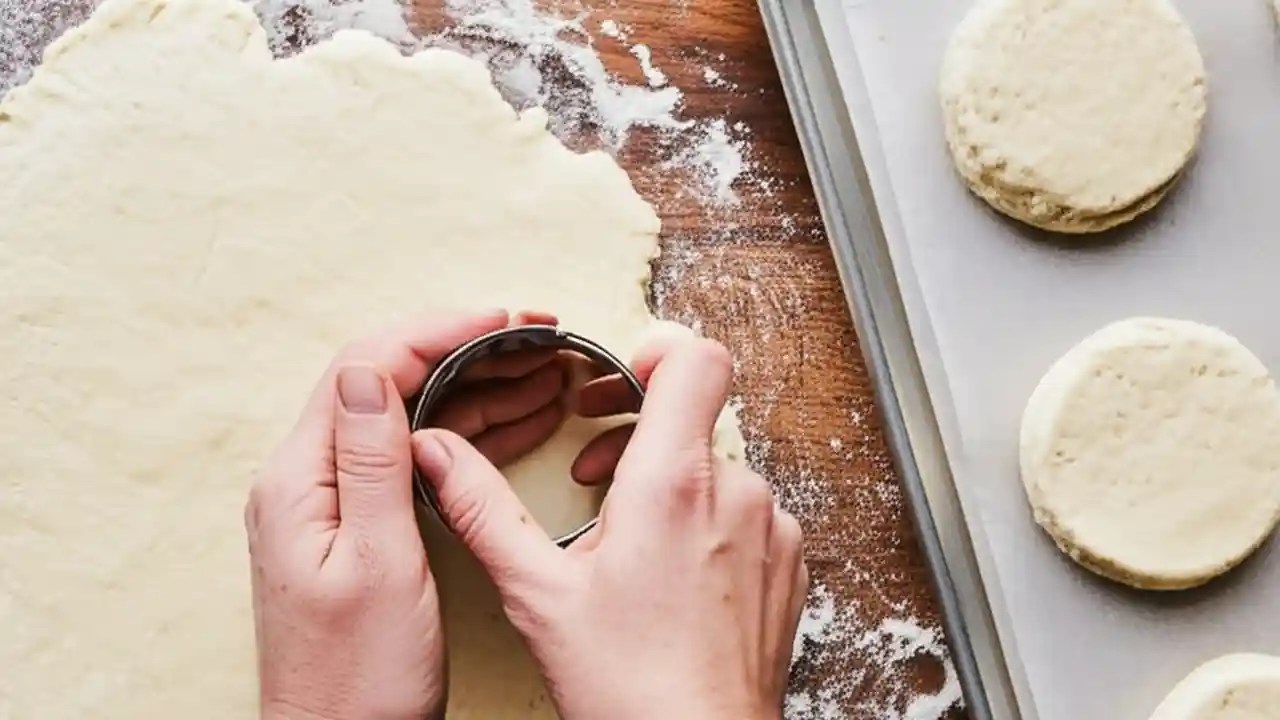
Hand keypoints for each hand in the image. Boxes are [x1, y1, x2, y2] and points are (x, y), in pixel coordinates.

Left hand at [245, 309, 566, 719]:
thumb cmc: (358, 677)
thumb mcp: (376, 564)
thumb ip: (372, 463)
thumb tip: (371, 369)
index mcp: (301, 480)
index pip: (368, 367)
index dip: (441, 330)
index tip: (507, 318)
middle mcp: (310, 480)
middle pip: (391, 382)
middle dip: (470, 351)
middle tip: (540, 339)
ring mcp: (336, 502)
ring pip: (413, 417)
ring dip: (481, 390)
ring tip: (549, 376)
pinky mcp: (363, 526)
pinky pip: (420, 458)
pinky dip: (472, 436)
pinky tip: (525, 425)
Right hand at [411, 336, 807, 719]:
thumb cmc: (626, 686)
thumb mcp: (537, 593)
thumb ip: (483, 508)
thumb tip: (437, 451)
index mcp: (671, 483)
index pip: (695, 358)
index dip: (655, 350)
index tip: (617, 378)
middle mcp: (735, 492)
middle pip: (692, 415)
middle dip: (635, 431)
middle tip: (592, 467)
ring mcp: (771, 527)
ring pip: (715, 467)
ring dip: (668, 483)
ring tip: (625, 535)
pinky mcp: (788, 561)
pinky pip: (746, 509)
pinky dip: (706, 520)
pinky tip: (670, 569)